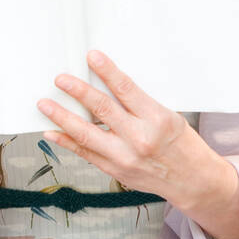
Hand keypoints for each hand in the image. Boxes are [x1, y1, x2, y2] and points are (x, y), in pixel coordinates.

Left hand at [35, 49, 238, 238]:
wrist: (193, 181)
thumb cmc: (182, 146)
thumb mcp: (169, 116)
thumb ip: (139, 105)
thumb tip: (108, 87)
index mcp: (156, 119)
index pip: (126, 89)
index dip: (106, 71)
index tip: (91, 57)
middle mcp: (139, 138)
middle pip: (102, 109)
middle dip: (78, 91)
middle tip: (61, 79)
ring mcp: (124, 157)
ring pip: (86, 133)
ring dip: (62, 117)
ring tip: (45, 104)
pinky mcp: (115, 170)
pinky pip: (85, 153)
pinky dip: (66, 142)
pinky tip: (52, 132)